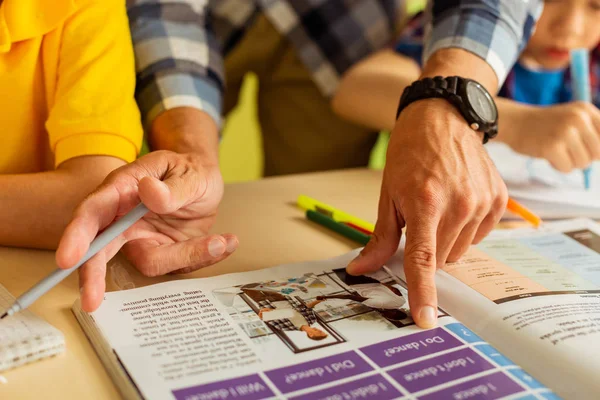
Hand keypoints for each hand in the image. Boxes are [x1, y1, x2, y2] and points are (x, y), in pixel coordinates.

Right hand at [55, 150, 237, 311]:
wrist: (205, 179)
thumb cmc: (190, 170)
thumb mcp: (190, 173)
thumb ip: (172, 188)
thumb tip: (148, 192)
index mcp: (122, 189)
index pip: (93, 212)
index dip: (77, 236)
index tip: (69, 258)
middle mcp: (125, 218)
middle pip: (101, 249)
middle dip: (93, 275)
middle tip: (91, 301)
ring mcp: (142, 238)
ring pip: (148, 262)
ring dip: (185, 256)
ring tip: (219, 241)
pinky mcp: (161, 252)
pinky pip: (177, 264)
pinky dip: (202, 257)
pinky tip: (226, 242)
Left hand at [347, 99, 507, 327]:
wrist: (443, 119)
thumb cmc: (409, 155)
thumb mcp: (387, 194)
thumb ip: (379, 238)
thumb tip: (360, 269)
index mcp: (425, 203)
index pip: (423, 260)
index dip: (422, 293)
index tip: (426, 319)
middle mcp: (459, 205)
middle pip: (440, 260)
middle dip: (426, 250)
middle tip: (419, 219)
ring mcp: (482, 203)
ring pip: (459, 251)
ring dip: (446, 240)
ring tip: (439, 205)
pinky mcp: (499, 200)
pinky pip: (479, 236)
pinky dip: (464, 228)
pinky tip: (458, 203)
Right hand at [501, 101, 599, 171]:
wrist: (515, 122)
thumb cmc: (546, 125)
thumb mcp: (573, 118)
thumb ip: (592, 132)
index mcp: (586, 110)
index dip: (596, 148)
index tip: (584, 148)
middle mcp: (578, 119)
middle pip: (598, 153)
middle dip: (584, 157)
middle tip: (569, 151)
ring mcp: (564, 133)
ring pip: (583, 163)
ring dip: (570, 162)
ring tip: (557, 151)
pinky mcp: (551, 147)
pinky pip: (567, 168)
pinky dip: (558, 166)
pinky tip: (549, 155)